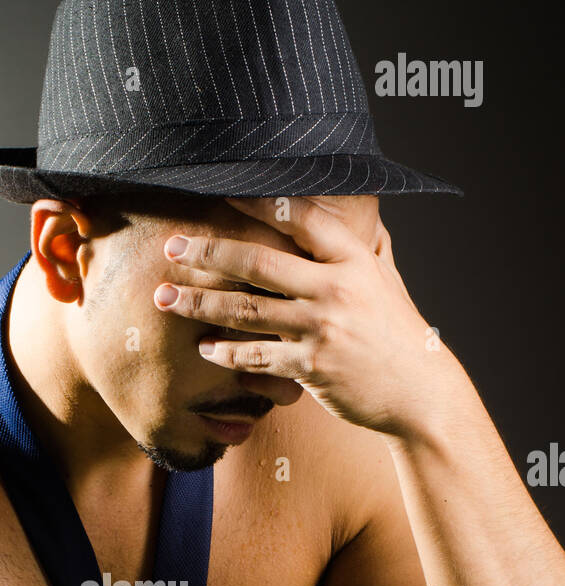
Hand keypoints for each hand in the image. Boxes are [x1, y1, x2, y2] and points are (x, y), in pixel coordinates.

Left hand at [154, 195, 466, 438]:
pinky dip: (225, 353)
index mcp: (354, 259)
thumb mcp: (388, 280)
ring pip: (245, 310)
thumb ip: (366, 247)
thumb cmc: (401, 335)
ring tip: (165, 299)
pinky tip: (204, 348)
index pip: (299, 217)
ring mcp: (321, 328)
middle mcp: (335, 288)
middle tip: (172, 247)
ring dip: (199, 304)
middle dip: (207, 252)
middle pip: (257, 262)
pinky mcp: (310, 367)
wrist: (421, 393)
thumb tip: (363, 211)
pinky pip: (256, 356)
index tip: (221, 192)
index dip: (258, 201)